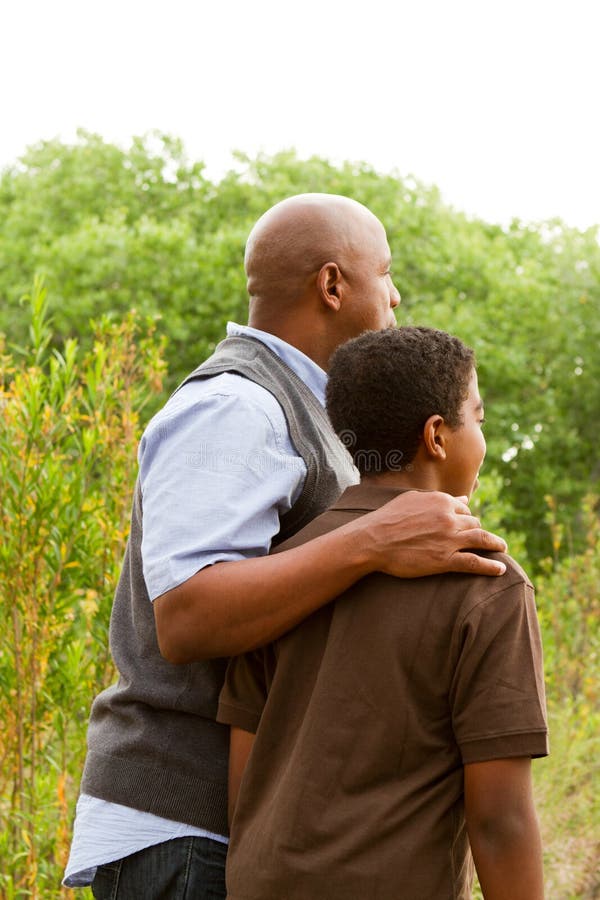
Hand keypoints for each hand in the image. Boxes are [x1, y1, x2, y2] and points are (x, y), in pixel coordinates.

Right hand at [361, 490, 506, 577]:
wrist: (373, 540)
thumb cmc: (387, 519)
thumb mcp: (412, 500)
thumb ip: (438, 499)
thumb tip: (462, 499)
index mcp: (441, 501)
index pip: (464, 509)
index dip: (466, 518)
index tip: (469, 525)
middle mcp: (449, 518)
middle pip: (474, 524)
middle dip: (478, 531)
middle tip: (484, 539)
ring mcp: (449, 539)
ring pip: (481, 540)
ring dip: (495, 544)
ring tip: (503, 548)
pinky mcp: (445, 560)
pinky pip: (475, 563)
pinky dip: (491, 566)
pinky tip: (500, 569)